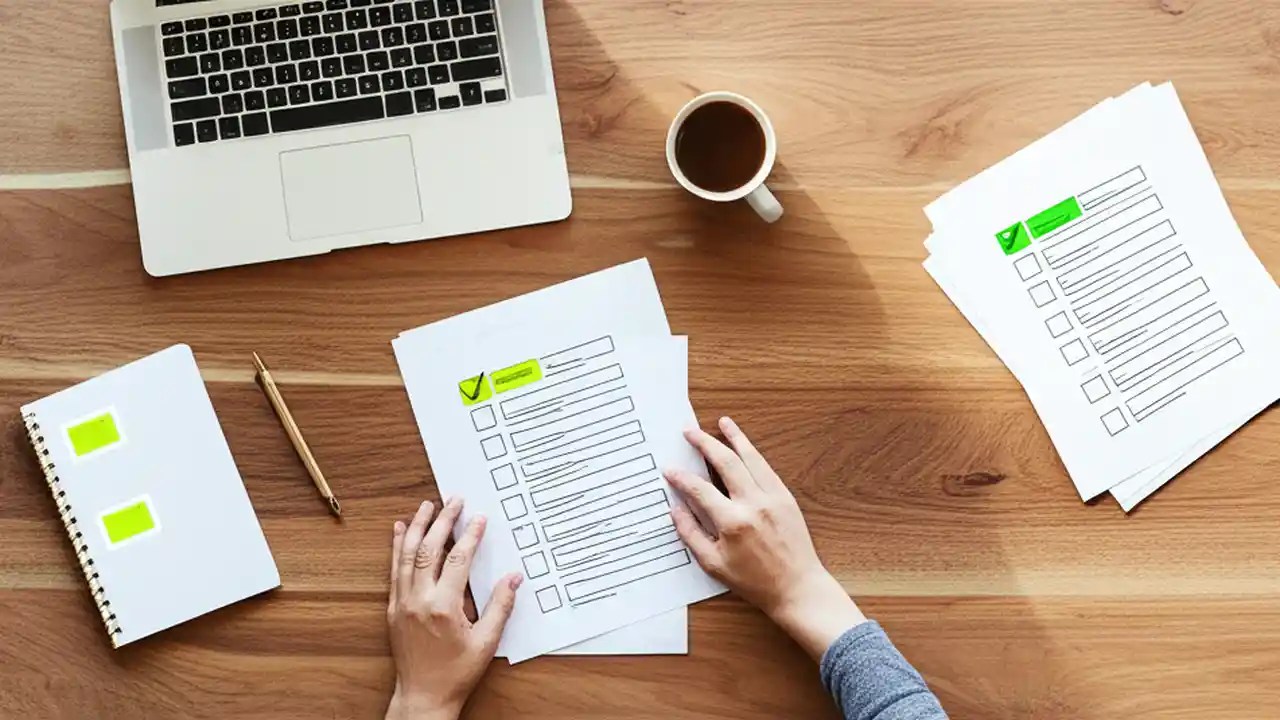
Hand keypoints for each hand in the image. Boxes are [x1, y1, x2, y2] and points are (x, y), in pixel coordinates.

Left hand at [385, 499, 523, 719]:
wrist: (423, 697)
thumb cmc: (455, 673)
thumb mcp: (486, 642)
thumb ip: (501, 607)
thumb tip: (514, 578)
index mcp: (444, 607)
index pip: (458, 559)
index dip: (470, 535)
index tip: (479, 518)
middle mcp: (419, 600)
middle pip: (429, 549)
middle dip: (442, 521)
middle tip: (453, 500)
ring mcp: (402, 603)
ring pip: (407, 555)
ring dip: (416, 527)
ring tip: (426, 506)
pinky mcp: (393, 608)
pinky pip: (394, 570)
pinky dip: (396, 548)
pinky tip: (399, 531)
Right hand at [666, 417, 866, 660]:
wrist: (796, 588)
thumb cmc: (754, 582)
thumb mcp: (714, 564)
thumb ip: (691, 533)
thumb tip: (675, 509)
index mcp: (733, 521)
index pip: (700, 489)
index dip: (682, 477)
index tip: (669, 469)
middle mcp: (753, 503)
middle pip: (725, 462)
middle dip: (705, 443)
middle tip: (689, 432)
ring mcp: (773, 498)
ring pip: (750, 458)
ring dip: (735, 437)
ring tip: (723, 422)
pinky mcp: (786, 498)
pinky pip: (766, 468)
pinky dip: (753, 453)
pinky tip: (744, 445)